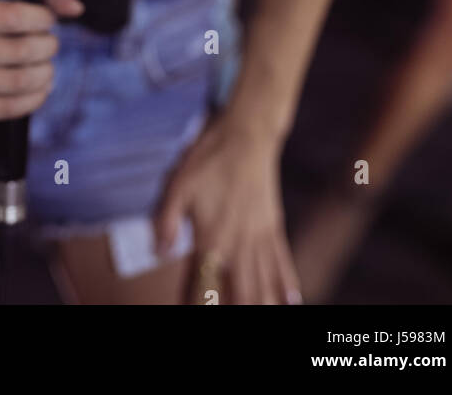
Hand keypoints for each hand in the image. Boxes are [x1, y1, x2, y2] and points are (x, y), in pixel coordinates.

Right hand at [0, 0, 83, 121]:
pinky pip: (8, 108)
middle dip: (47, 47)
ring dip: (44, 73)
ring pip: (17, 81)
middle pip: (19, 51)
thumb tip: (76, 9)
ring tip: (47, 66)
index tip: (49, 20)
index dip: (42, 20)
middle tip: (50, 44)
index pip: (12, 16)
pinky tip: (40, 88)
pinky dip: (34, 99)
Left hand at [154, 116, 301, 304]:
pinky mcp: (273, 226)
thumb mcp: (179, 183)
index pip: (205, 284)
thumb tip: (159, 251)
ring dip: (262, 302)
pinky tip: (292, 300)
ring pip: (264, 283)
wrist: (248, 135)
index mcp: (213, 237)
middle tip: (233, 318)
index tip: (196, 310)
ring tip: (264, 315)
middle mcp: (240, 244)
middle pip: (242, 293)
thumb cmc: (210, 157)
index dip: (199, 304)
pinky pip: (282, 261)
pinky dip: (287, 283)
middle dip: (238, 310)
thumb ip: (167, 220)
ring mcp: (260, 237)